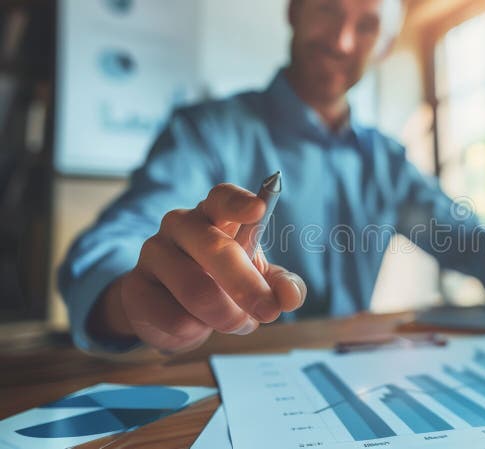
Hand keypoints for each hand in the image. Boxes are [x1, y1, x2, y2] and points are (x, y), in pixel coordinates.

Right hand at [91, 183, 306, 352]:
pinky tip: (197, 325)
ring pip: (196, 290)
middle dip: (246, 285)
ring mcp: (153, 253)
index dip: (240, 203)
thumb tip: (291, 297)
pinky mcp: (135, 289)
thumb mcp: (258, 280)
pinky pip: (175, 318)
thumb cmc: (222, 281)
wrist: (169, 309)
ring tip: (237, 322)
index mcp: (214, 213)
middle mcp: (180, 224)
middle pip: (213, 247)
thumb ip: (281, 285)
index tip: (259, 209)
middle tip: (268, 312)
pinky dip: (198, 331)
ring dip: (227, 316)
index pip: (223, 197)